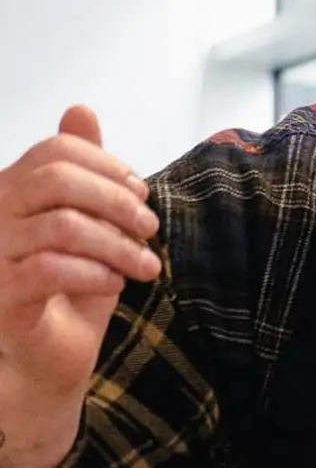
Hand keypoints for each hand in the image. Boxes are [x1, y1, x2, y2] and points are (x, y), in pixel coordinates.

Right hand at [0, 107, 160, 467]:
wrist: (50, 358)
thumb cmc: (70, 291)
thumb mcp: (91, 227)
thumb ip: (87, 176)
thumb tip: (79, 110)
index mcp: (11, 191)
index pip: (54, 152)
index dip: (106, 166)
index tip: (141, 194)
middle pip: (56, 180)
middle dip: (115, 199)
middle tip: (150, 228)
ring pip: (60, 225)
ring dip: (116, 244)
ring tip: (145, 265)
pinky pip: (48, 269)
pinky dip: (94, 272)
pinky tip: (116, 282)